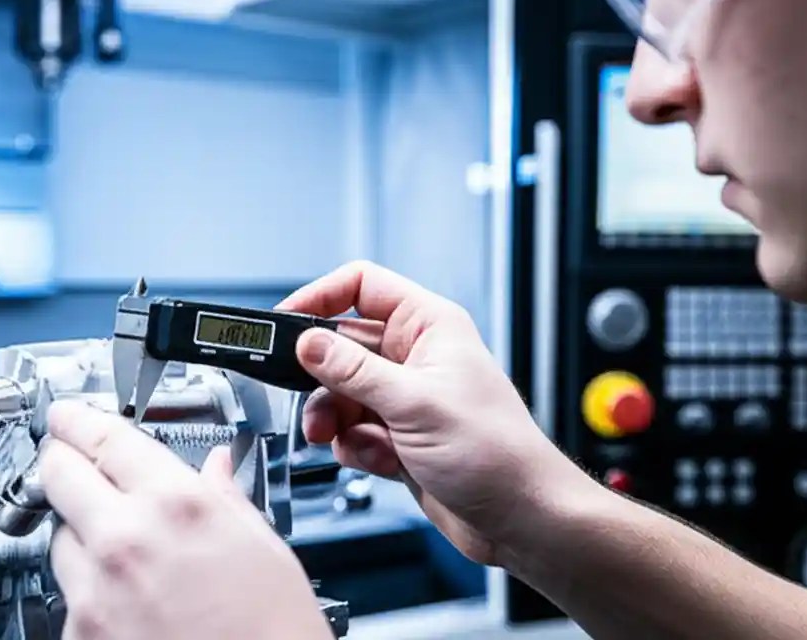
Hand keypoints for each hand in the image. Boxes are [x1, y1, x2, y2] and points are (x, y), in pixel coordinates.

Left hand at [39, 401, 334, 639]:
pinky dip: (90, 592)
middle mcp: (125, 542)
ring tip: (132, 556)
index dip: (77, 418)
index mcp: (177, 505)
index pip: (101, 436)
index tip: (67, 413)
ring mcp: (95, 594)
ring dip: (83, 534)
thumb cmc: (275, 635)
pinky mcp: (80, 636)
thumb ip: (225, 499)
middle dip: (66, 464)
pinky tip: (133, 602)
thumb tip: (215, 469)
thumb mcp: (265, 550)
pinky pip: (69, 596)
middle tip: (78, 465)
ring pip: (59, 538)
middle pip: (58, 475)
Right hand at [279, 261, 599, 566]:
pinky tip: (378, 459)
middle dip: (322, 378)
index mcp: (429, 326)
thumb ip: (353, 371)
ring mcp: (406, 397)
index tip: (286, 324)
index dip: (320, 298)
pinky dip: (355, 446)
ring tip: (337, 437)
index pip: (362, 287)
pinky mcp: (399, 435)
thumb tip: (307, 342)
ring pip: (341, 392)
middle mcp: (416, 356)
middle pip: (342, 346)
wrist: (520, 518)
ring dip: (334, 418)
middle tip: (309, 399)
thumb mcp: (413, 403)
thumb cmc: (496, 453)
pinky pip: (353, 429)